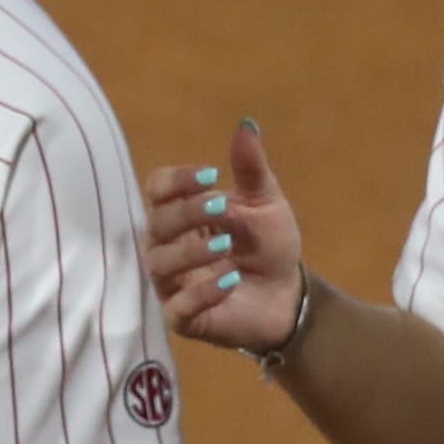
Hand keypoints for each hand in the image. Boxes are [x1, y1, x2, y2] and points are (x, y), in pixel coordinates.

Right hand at [142, 118, 306, 352]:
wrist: (288, 296)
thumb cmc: (268, 247)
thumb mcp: (266, 204)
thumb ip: (252, 169)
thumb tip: (247, 125)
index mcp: (183, 214)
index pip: (157, 190)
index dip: (175, 181)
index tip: (210, 175)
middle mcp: (168, 246)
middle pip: (155, 224)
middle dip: (186, 214)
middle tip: (222, 208)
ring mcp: (172, 283)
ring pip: (158, 265)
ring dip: (190, 252)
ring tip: (226, 247)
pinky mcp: (183, 318)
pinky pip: (176, 307)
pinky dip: (201, 293)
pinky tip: (230, 280)